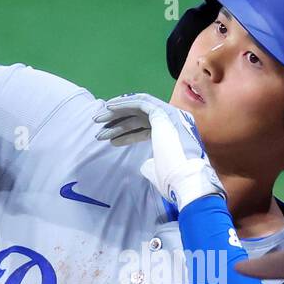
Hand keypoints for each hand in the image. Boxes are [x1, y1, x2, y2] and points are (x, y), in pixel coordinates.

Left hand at [94, 93, 224, 209]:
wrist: (185, 180)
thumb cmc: (174, 181)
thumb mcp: (160, 171)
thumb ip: (152, 165)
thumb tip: (145, 166)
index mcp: (174, 134)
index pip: (147, 128)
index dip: (128, 132)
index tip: (111, 139)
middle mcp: (174, 121)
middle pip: (141, 116)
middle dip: (119, 120)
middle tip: (99, 125)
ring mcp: (170, 115)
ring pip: (139, 108)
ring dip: (117, 112)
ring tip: (97, 120)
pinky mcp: (163, 113)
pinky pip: (141, 102)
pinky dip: (125, 103)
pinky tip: (109, 108)